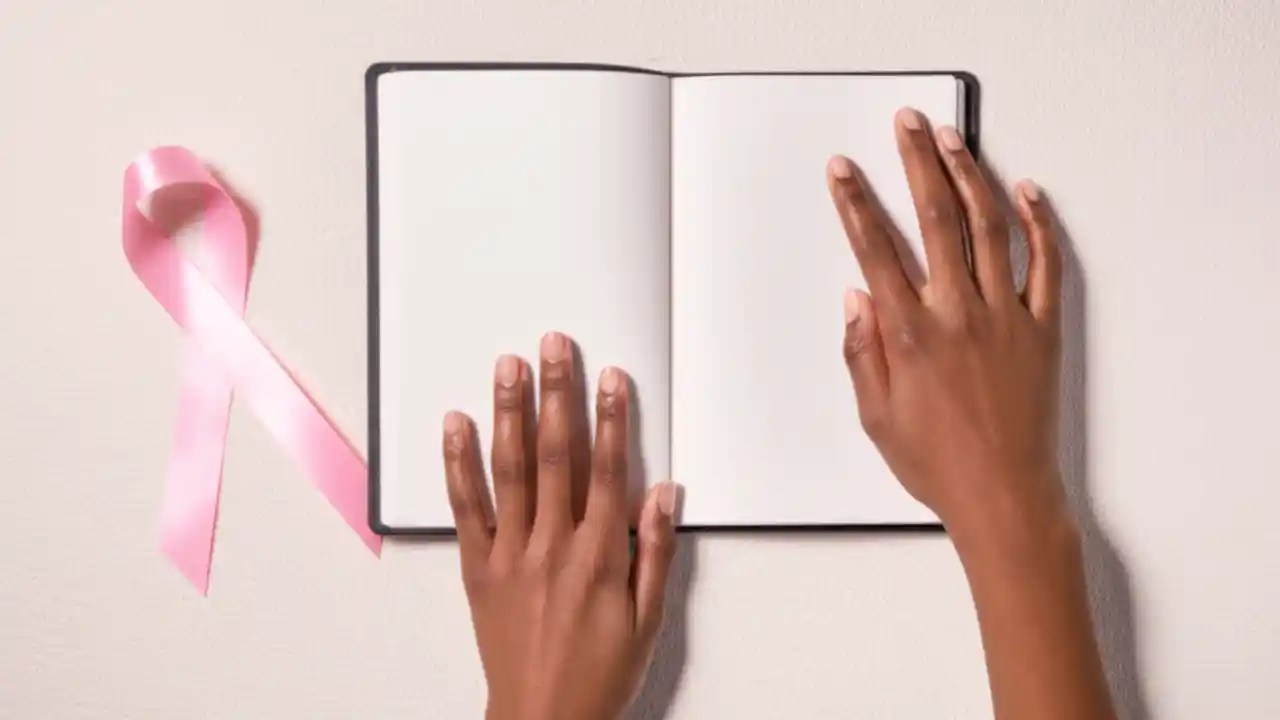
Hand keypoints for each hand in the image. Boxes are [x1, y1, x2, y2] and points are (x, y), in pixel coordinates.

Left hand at [442, 332, 678, 719]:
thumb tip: (662, 494)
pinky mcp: (479, 567)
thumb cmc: (597, 675)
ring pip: (509, 470)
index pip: (607, 470)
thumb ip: (654, 552)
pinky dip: (459, 463)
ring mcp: (510, 554)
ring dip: (509, 412)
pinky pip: (466, 507)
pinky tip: (457, 426)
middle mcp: (552, 547)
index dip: (611, 419)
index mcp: (598, 557)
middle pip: (555, 455)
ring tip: (508, 367)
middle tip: (554, 347)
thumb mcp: (647, 620)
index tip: (610, 378)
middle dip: (556, 394)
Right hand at [826, 108, 1066, 547]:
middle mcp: (958, 314)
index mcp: (911, 335)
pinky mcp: (1042, 329)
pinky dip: (1039, 223)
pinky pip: (1046, 264)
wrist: (1004, 495)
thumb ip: (862, 352)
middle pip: (934, 219)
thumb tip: (856, 297)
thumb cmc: (937, 464)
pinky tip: (1026, 191)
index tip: (843, 170)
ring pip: (988, 228)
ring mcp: (1005, 317)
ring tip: (952, 139)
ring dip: (968, 175)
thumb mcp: (875, 417)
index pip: (876, 250)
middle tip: (905, 125)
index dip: (856, 203)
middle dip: (915, 163)